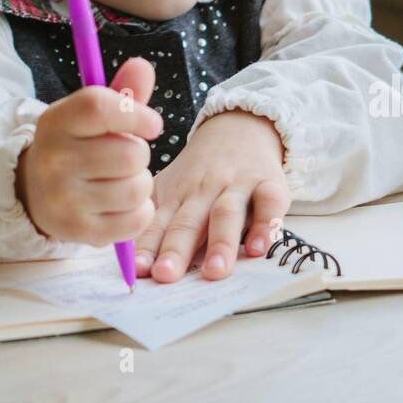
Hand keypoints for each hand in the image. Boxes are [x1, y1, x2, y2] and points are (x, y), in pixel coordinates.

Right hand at [16, 58, 161, 245]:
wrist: (35, 191)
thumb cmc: (76, 144)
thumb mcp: (89, 114)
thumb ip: (121, 92)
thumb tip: (142, 67)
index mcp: (56, 121)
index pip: (101, 107)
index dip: (136, 113)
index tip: (152, 124)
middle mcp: (54, 160)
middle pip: (131, 153)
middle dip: (139, 153)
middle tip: (124, 156)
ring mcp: (64, 199)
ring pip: (138, 188)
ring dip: (141, 182)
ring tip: (122, 179)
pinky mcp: (79, 231)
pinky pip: (137, 220)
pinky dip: (140, 211)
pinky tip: (121, 203)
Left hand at [135, 110, 290, 282]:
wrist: (239, 127)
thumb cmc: (199, 172)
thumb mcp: (171, 187)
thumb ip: (155, 220)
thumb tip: (134, 262)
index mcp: (176, 195)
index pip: (158, 223)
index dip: (148, 247)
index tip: (140, 270)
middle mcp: (203, 191)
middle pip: (188, 222)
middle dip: (176, 250)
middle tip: (166, 275)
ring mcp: (237, 186)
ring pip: (226, 214)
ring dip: (220, 243)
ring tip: (215, 271)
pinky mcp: (269, 184)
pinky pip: (268, 203)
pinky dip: (265, 225)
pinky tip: (259, 248)